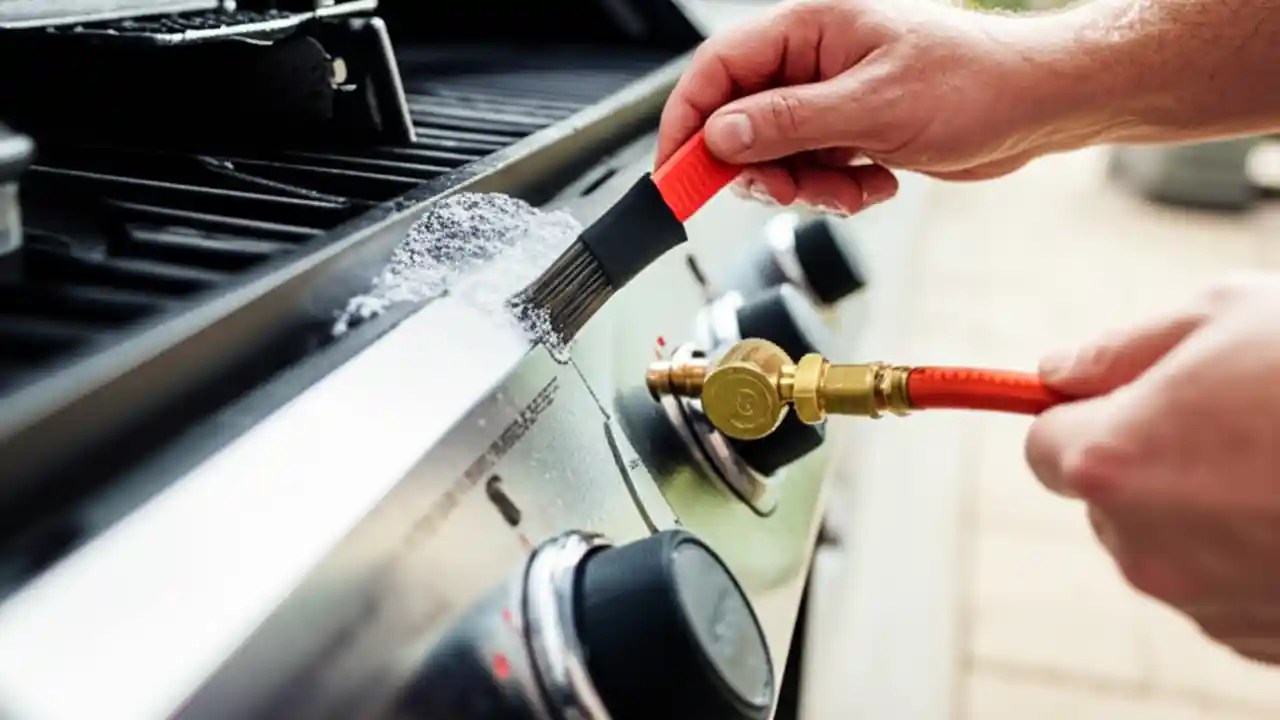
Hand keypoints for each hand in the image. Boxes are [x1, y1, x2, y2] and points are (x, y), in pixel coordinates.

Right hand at [657, 0, 1091, 213]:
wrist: (1036, 105)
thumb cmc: (973, 81)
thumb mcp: (873, 106)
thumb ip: (788, 122)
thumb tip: (720, 136)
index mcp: (808, 29)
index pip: (717, 70)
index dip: (688, 121)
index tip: (676, 172)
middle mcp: (812, 61)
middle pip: (739, 120)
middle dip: (758, 168)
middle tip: (782, 192)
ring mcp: (830, 99)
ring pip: (776, 156)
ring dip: (805, 187)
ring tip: (849, 189)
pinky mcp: (851, 132)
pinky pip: (813, 172)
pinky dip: (836, 191)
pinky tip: (876, 184)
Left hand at [1026, 275, 1279, 663]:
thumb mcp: (1221, 316)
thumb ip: (1118, 349)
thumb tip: (1058, 371)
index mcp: (1112, 464)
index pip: (1042, 445)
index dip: (1080, 414)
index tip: (1123, 396)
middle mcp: (1144, 547)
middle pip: (1105, 499)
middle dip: (1145, 459)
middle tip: (1229, 417)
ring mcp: (1205, 602)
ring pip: (1168, 543)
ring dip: (1202, 508)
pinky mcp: (1259, 639)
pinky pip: (1224, 586)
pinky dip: (1253, 552)